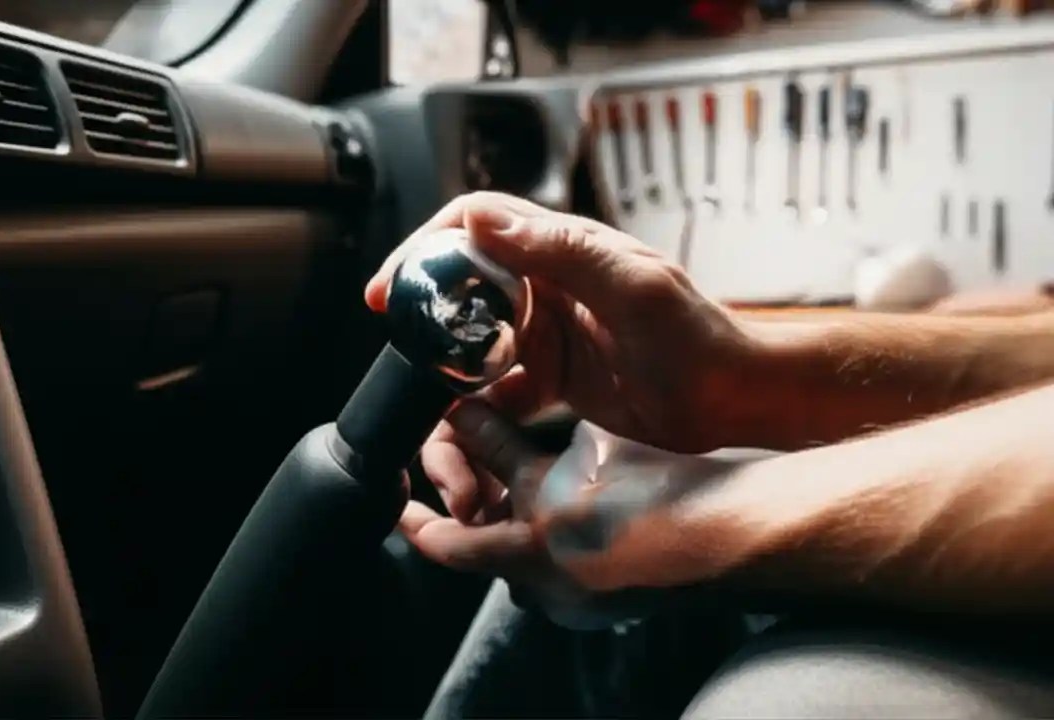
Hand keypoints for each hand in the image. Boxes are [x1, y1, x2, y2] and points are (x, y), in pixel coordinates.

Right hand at [367, 192, 754, 453]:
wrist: (734, 402)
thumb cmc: (699, 338)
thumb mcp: (631, 287)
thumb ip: (561, 252)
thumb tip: (480, 220)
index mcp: (560, 251)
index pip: (473, 227)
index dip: (423, 251)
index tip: (391, 291)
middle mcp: (546, 286)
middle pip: (460, 288)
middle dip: (421, 320)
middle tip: (395, 352)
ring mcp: (547, 334)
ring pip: (470, 346)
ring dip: (445, 379)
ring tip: (432, 415)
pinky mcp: (553, 379)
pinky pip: (495, 394)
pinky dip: (475, 418)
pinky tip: (468, 441)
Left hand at [400, 399, 764, 627]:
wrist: (733, 531)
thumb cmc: (656, 493)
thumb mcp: (571, 457)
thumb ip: (504, 442)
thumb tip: (461, 416)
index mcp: (526, 557)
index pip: (445, 546)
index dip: (416, 520)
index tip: (400, 505)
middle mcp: (546, 591)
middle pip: (487, 547)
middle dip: (478, 503)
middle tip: (476, 463)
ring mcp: (581, 600)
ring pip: (529, 549)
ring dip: (519, 510)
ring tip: (527, 465)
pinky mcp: (613, 595)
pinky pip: (565, 558)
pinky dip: (555, 524)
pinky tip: (575, 489)